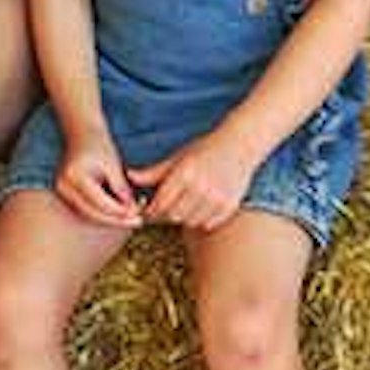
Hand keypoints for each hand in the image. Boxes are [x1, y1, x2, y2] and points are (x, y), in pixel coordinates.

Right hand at [55, 128, 142, 228]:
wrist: (81, 135)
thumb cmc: (99, 146)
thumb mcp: (114, 165)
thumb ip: (121, 188)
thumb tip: (132, 211)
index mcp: (75, 176)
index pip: (101, 204)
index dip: (122, 212)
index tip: (139, 214)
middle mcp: (63, 186)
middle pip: (93, 214)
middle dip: (117, 220)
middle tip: (138, 221)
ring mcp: (61, 192)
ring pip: (89, 215)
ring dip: (110, 219)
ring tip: (131, 219)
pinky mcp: (64, 195)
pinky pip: (85, 210)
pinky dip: (102, 214)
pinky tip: (118, 214)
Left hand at [128, 129, 257, 231]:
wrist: (240, 146)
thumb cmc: (205, 149)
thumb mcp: (177, 157)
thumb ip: (153, 172)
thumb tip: (129, 176)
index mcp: (184, 174)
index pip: (160, 203)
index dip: (150, 210)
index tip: (147, 208)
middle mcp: (201, 188)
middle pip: (173, 216)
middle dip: (163, 214)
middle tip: (161, 209)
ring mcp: (217, 199)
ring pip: (189, 222)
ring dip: (181, 218)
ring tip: (180, 206)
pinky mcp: (229, 207)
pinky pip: (207, 224)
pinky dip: (199, 220)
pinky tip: (197, 208)